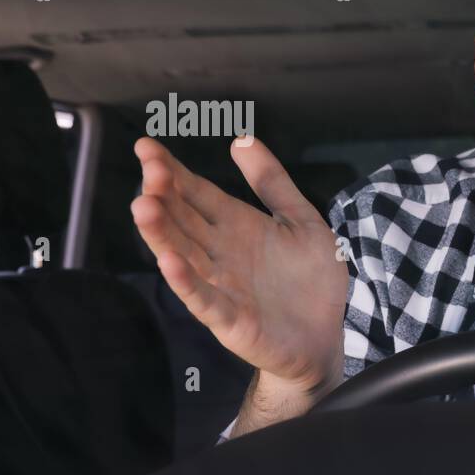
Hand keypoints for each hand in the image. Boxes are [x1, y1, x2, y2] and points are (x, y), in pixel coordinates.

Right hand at [130, 136, 348, 398]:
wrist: (330, 335)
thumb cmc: (312, 280)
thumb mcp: (300, 220)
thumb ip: (272, 182)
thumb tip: (242, 139)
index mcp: (237, 226)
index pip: (196, 193)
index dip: (173, 172)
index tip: (146, 147)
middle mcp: (222, 253)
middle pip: (184, 220)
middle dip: (165, 195)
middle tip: (151, 170)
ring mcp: (223, 286)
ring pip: (185, 255)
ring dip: (163, 233)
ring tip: (144, 206)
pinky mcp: (231, 319)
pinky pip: (204, 299)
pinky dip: (187, 282)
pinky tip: (170, 262)